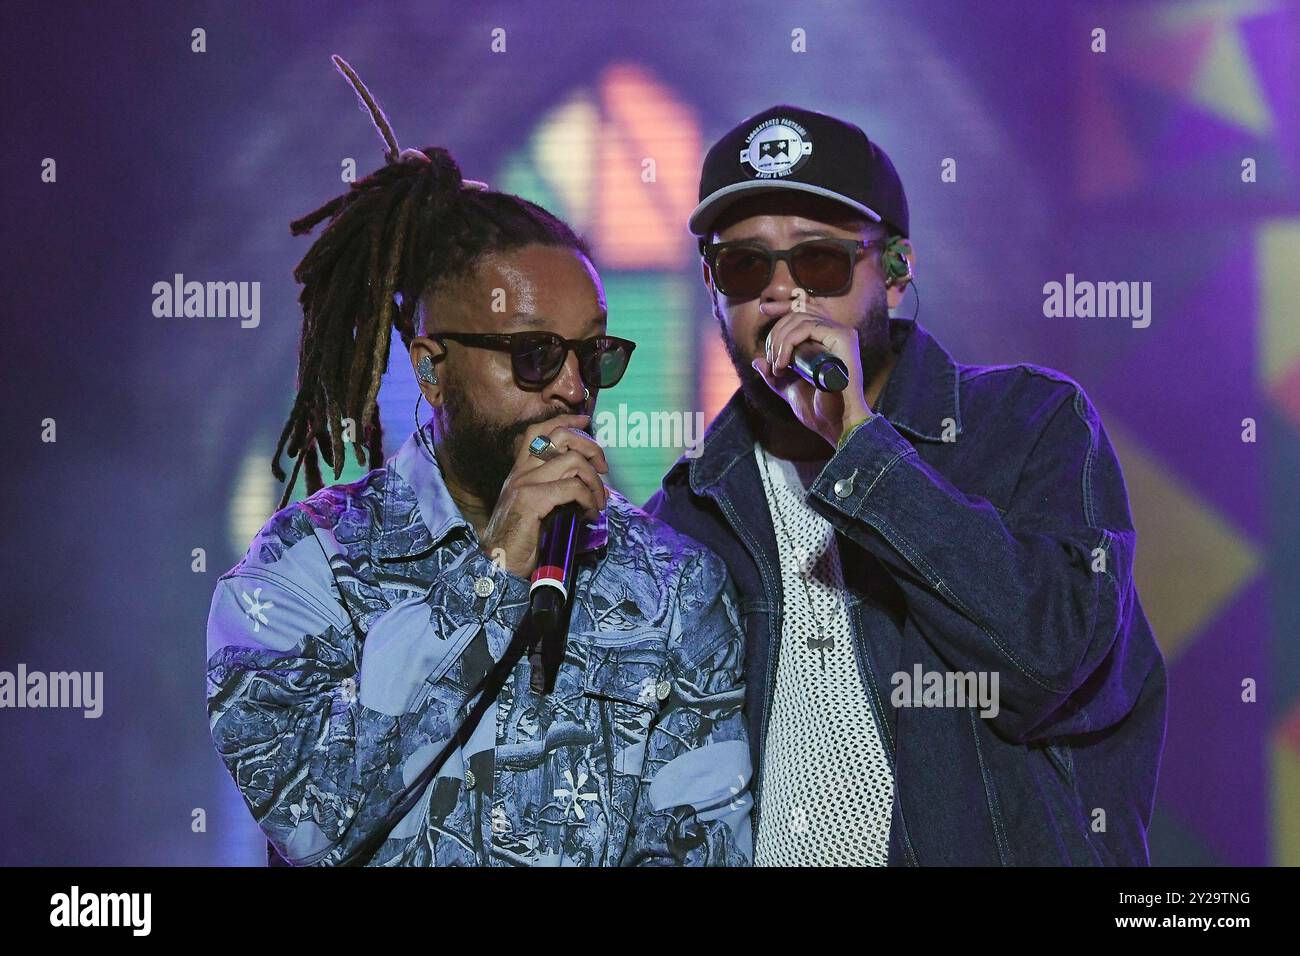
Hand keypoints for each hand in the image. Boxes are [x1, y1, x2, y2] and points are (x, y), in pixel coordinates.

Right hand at [479, 413, 608, 577]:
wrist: (497, 566)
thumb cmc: (519, 543)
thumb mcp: (537, 509)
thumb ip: (554, 491)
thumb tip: (585, 483)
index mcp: (519, 472)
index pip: (539, 431)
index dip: (565, 420)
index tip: (587, 422)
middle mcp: (519, 472)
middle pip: (560, 437)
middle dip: (590, 447)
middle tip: (603, 470)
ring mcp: (523, 484)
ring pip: (572, 462)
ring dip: (595, 482)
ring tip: (599, 503)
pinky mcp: (530, 500)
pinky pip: (572, 488)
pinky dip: (588, 500)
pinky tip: (589, 515)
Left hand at [752, 313, 872, 447]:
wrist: (834, 423)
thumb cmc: (817, 409)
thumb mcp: (788, 387)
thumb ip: (773, 374)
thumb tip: (757, 361)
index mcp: (829, 340)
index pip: (806, 309)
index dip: (783, 306)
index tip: (763, 309)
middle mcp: (838, 332)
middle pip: (799, 312)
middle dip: (775, 332)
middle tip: (770, 360)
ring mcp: (842, 333)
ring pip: (800, 319)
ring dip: (779, 341)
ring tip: (777, 368)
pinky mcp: (843, 337)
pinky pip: (807, 327)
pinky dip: (788, 343)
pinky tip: (783, 364)